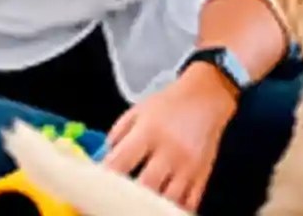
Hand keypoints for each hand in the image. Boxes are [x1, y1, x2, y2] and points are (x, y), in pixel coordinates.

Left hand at [102, 63, 238, 210]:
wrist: (206, 98)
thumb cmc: (168, 104)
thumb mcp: (136, 111)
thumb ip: (117, 135)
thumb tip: (104, 161)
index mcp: (149, 132)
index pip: (121, 161)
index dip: (106, 176)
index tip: (97, 185)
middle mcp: (170, 150)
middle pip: (146, 185)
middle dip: (128, 196)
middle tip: (117, 199)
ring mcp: (188, 166)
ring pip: (167, 199)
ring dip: (150, 205)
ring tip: (139, 203)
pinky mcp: (202, 175)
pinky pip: (188, 203)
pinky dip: (172, 208)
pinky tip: (160, 206)